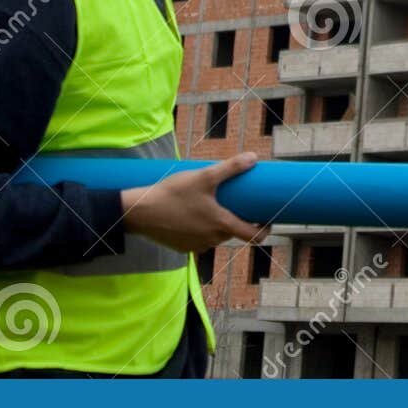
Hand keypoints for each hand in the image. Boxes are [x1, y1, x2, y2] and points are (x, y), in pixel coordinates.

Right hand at [119, 153, 268, 252]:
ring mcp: (197, 247)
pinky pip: (199, 240)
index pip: (254, 236)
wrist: (139, 213)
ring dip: (218, 224)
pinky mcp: (183, 249)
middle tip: (236, 202)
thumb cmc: (173, 194)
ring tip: (211, 205)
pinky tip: (193, 214)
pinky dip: (201, 229)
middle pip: (233, 233)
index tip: (268, 220)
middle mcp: (212, 240)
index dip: (265, 229)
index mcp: (221, 225)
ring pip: (216, 236)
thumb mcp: (204, 176)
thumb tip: (254, 158)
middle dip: (238, 219)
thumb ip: (230, 168)